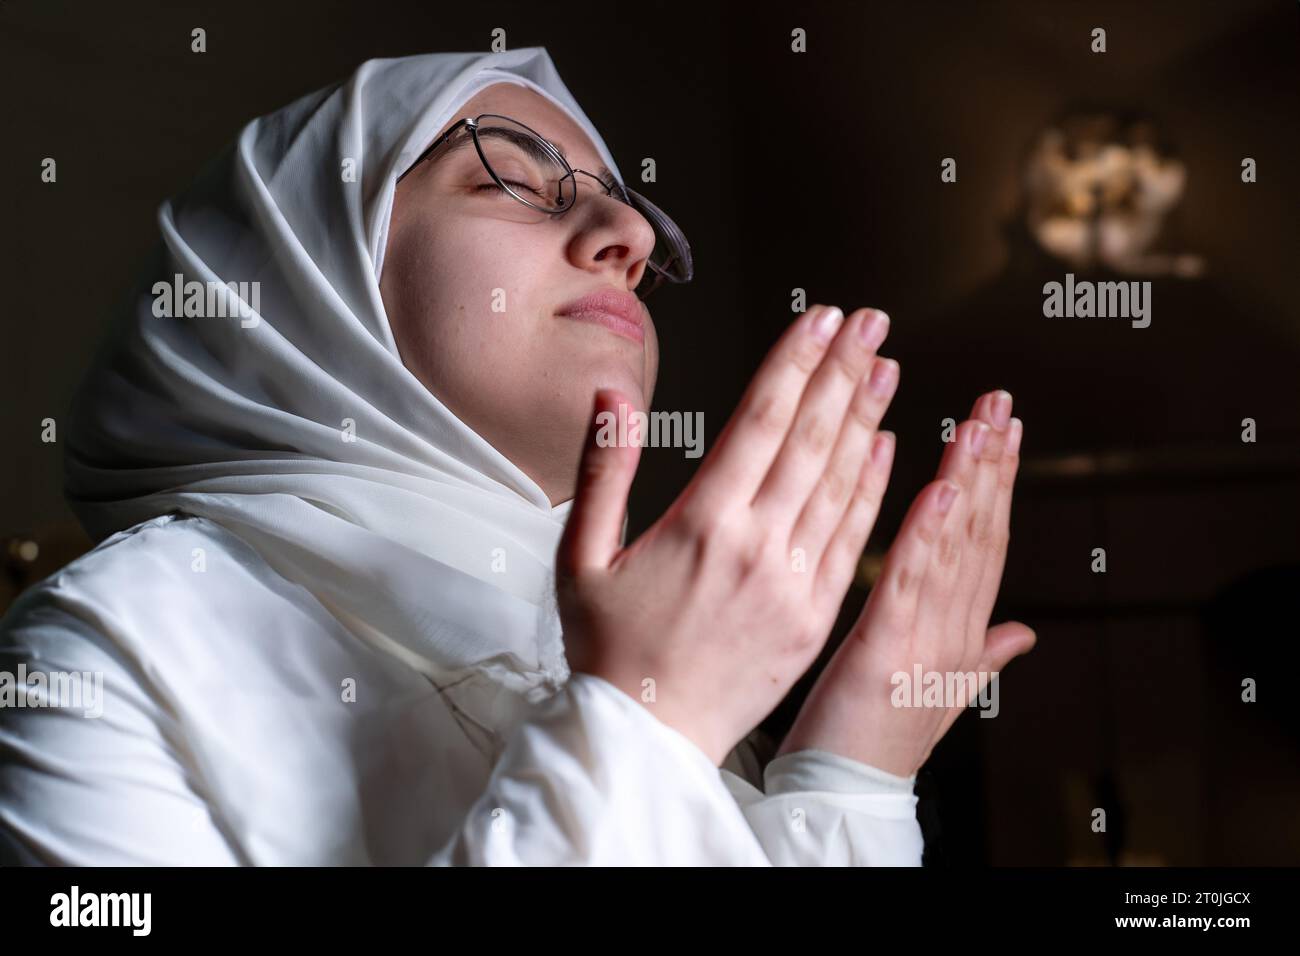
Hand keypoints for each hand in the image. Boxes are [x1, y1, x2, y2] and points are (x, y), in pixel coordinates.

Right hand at [557, 304, 898, 764]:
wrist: (649, 737)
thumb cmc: (607, 647)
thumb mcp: (581, 555)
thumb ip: (603, 469)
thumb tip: (612, 394)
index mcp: (701, 523)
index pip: (760, 420)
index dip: (795, 362)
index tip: (822, 318)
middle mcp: (757, 545)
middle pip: (811, 439)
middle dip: (842, 371)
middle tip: (871, 322)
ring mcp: (794, 582)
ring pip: (841, 484)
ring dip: (867, 419)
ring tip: (886, 368)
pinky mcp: (816, 616)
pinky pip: (853, 540)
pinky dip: (873, 490)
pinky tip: (887, 449)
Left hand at [777, 390, 1036, 776]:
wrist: (850, 792)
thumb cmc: (878, 737)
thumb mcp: (940, 690)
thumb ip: (983, 653)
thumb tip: (1023, 630)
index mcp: (959, 632)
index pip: (986, 544)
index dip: (1000, 486)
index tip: (1005, 433)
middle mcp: (951, 630)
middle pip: (980, 534)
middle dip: (993, 466)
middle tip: (1001, 404)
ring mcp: (923, 639)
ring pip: (954, 548)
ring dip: (970, 482)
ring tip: (980, 426)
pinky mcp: (886, 650)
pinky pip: (909, 581)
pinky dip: (928, 534)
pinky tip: (939, 490)